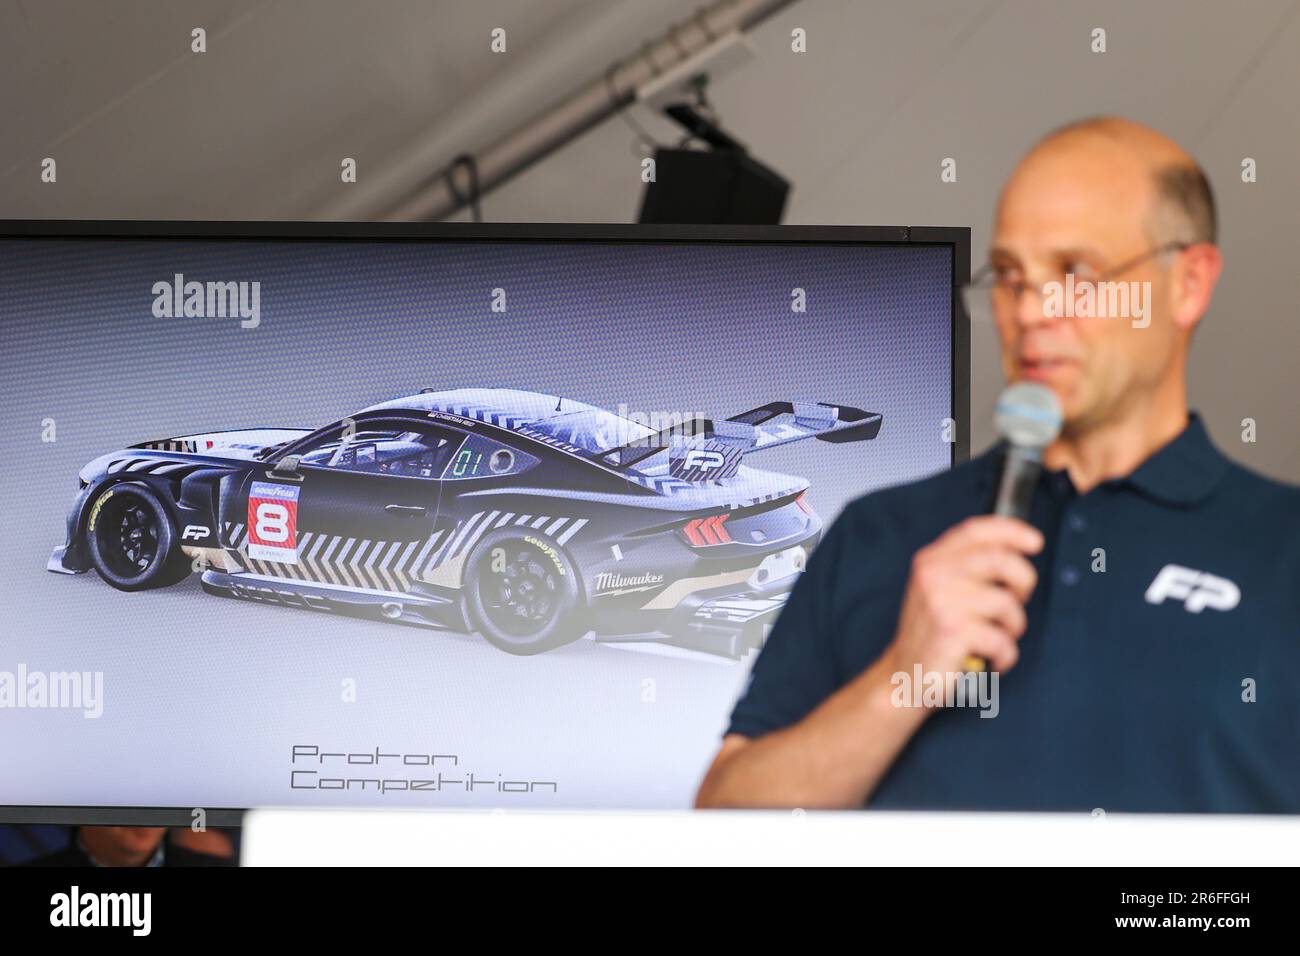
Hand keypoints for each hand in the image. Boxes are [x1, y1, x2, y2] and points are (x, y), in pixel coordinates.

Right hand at [881, 516, 1041, 680]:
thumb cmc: (931, 636)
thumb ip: (967, 568)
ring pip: (1007, 603)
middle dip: (1023, 582)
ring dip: (1013, 628)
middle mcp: (933, 575)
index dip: (1011, 531)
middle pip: (1001, 560)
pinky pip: (1003, 639)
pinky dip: (1006, 655)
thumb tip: (1014, 550)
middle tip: (1018, 602)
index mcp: (931, 561)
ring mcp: (941, 602)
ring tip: (997, 640)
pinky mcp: (952, 631)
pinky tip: (991, 660)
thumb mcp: (939, 591)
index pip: (975, 530)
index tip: (1035, 541)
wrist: (903, 677)